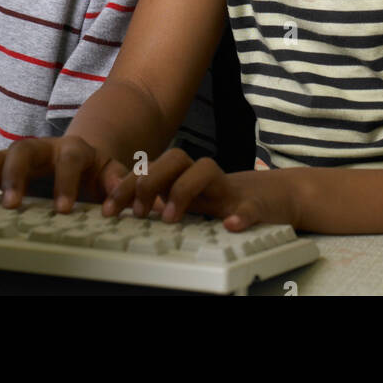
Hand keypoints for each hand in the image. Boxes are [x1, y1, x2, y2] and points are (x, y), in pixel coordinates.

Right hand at [0, 136, 127, 211]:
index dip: (67, 182)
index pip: (70, 159)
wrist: (80, 154)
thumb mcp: (113, 173)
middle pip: (25, 150)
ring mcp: (20, 156)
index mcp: (74, 148)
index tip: (64, 210)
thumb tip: (119, 206)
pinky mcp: (3, 168)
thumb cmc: (96, 170)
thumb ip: (120, 185)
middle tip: (13, 205)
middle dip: (17, 176)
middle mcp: (43, 147)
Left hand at [104, 150, 300, 230]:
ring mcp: (229, 188)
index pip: (152, 168)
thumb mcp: (189, 203)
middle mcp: (203, 176)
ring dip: (184, 190)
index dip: (128, 184)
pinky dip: (241, 214)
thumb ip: (160, 201)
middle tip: (135, 210)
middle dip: (150, 180)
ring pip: (206, 171)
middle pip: (174, 159)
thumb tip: (120, 208)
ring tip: (170, 217)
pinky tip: (232, 224)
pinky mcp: (257, 205)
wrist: (275, 199)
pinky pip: (249, 206)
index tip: (108, 208)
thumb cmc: (222, 202)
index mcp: (183, 177)